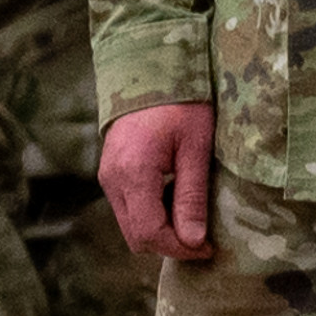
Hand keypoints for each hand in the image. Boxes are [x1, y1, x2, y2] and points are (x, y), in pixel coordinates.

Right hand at [98, 103, 215, 258]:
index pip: (150, 234)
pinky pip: (127, 208)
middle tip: (201, 236)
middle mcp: (113, 179)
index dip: (180, 249)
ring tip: (189, 212)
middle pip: (136, 237)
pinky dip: (149, 214)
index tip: (208, 247)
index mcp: (133, 173)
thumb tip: (193, 241)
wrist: (151, 66)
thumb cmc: (180, 102)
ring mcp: (107, 175)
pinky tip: (172, 195)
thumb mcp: (195, 148)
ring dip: (160, 229)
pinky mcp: (110, 171)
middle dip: (169, 244)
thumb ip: (191, 197)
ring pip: (130, 225)